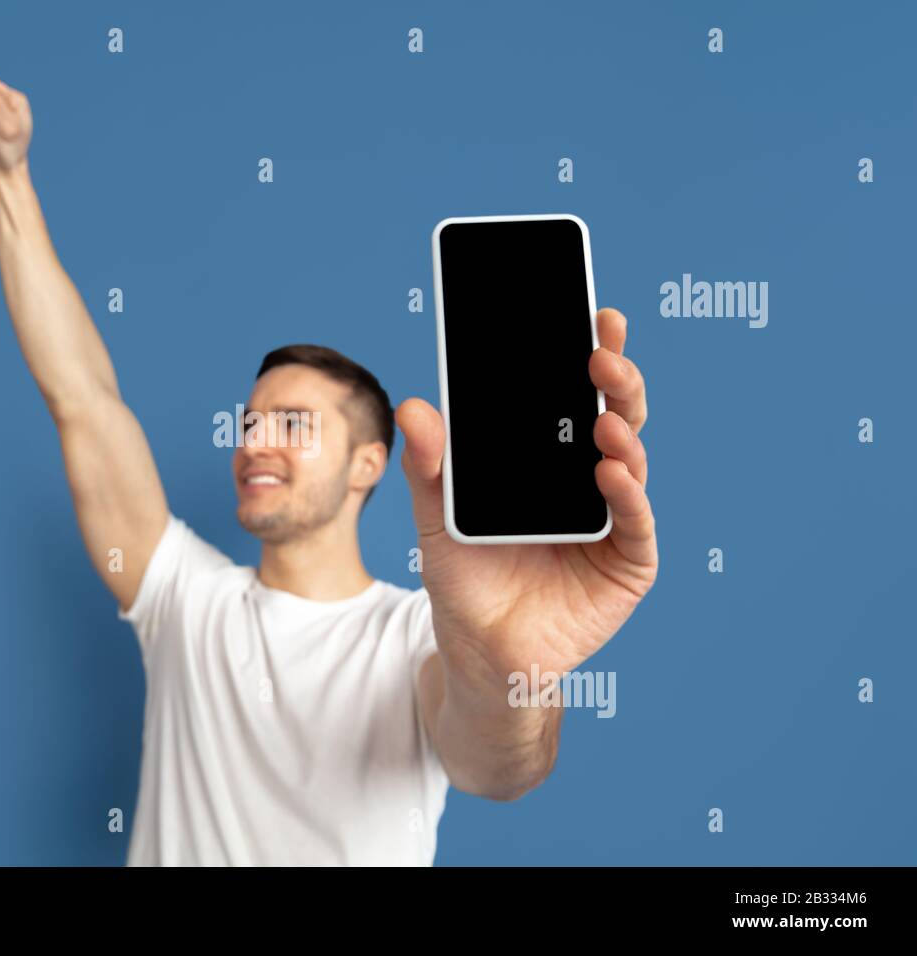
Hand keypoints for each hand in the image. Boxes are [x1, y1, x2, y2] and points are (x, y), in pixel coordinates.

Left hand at [399, 307, 657, 694]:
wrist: (480, 654)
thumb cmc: (464, 579)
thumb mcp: (435, 518)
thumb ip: (429, 467)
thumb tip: (413, 405)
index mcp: (549, 460)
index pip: (573, 396)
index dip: (587, 353)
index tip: (590, 311)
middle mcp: (588, 480)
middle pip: (612, 416)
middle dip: (615, 379)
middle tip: (601, 350)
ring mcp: (613, 520)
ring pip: (630, 462)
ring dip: (621, 432)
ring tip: (603, 416)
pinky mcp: (627, 565)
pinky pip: (635, 524)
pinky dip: (627, 496)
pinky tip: (612, 472)